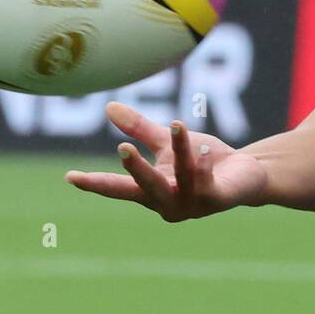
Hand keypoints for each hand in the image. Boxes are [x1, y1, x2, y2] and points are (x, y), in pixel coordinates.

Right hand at [64, 101, 267, 221]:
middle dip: (136, 170)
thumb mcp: (166, 142)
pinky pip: (206, 182)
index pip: (118, 189)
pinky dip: (202, 165)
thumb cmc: (202, 160)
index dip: (94, 183)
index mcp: (151, 192)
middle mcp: (168, 203)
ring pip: (180, 178)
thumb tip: (108, 107)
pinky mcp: (216, 200)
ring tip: (178, 125)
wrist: (245, 173)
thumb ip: (139, 129)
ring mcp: (192, 206)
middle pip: (145, 189)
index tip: (69, 177)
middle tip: (123, 150)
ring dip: (180, 152)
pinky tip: (205, 151)